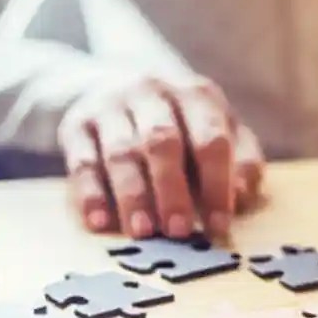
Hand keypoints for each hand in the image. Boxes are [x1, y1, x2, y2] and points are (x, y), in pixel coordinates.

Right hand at [59, 75, 264, 238]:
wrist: (111, 85)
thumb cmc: (179, 123)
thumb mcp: (216, 130)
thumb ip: (240, 161)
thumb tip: (242, 197)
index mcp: (195, 94)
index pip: (210, 139)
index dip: (217, 184)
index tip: (219, 225)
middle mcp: (150, 92)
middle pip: (162, 141)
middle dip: (172, 189)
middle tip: (179, 230)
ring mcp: (109, 106)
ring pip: (121, 152)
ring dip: (133, 195)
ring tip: (142, 231)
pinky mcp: (76, 125)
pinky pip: (82, 162)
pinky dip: (91, 194)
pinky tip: (100, 222)